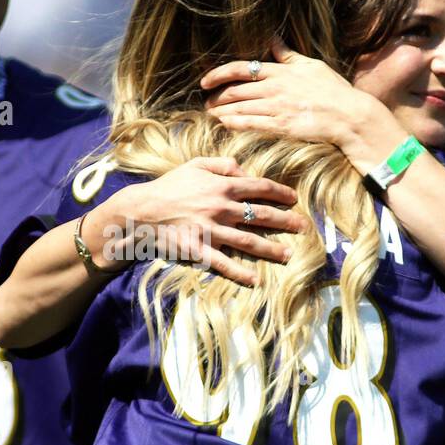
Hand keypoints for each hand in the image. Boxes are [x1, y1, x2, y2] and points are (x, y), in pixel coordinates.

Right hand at [98, 156, 308, 286]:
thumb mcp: (193, 165)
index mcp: (222, 185)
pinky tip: (256, 280)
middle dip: (286, 221)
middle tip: (303, 228)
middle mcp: (222, 208)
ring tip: (288, 255)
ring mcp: (212, 231)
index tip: (294, 199)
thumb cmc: (168, 187)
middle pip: (262, 215)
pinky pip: (225, 264)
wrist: (140, 211)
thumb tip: (244, 170)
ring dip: (272, 249)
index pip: (260, 187)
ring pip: (250, 241)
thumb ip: (222, 164)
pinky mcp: (200, 250)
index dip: (281, 193)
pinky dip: (242, 273)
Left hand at [201, 40, 403, 156]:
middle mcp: (275, 88)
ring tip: (210, 115)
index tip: (204, 80)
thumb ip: (287, 54)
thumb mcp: (311, 65)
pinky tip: (224, 124)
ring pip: (239, 107)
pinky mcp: (281, 126)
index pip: (241, 68)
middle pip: (235, 90)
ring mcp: (277, 107)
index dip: (218, 74)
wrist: (349, 115)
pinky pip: (251, 124)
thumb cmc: (332, 90)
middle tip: (205, 102)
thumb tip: (272, 38)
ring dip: (220, 111)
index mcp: (280, 71)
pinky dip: (234, 123)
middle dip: (216, 97)